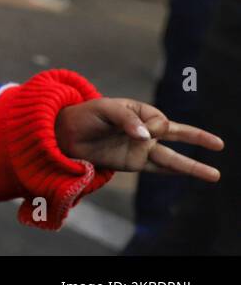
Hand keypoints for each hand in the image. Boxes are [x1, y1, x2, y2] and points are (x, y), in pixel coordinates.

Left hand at [56, 99, 223, 179]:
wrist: (65, 133)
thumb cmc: (85, 115)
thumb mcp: (104, 109)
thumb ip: (126, 120)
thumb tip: (148, 138)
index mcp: (139, 111)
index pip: (160, 120)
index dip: (154, 126)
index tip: (138, 130)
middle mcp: (144, 130)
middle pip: (177, 133)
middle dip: (197, 137)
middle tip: (219, 144)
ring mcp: (141, 148)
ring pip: (172, 157)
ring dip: (192, 166)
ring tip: (215, 175)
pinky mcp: (134, 162)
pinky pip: (157, 169)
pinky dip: (173, 173)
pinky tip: (190, 175)